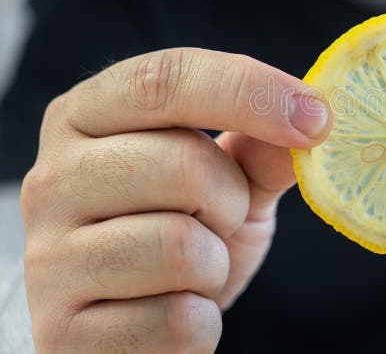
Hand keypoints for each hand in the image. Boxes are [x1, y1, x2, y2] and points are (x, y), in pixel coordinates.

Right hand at [20, 48, 331, 352]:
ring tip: (191, 268)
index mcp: (87, 117)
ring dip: (214, 265)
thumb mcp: (228, 181)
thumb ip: (263, 146)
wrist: (136, 328)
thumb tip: (312, 116)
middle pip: (181, 164)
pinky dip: (200, 322)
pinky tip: (172, 309)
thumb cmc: (181, 234)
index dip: (249, 90)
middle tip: (220, 219)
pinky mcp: (61, 329)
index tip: (317, 118)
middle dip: (230, 199)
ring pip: (178, 247)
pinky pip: (175, 320)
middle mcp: (52, 177)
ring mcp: (47, 257)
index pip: (164, 79)